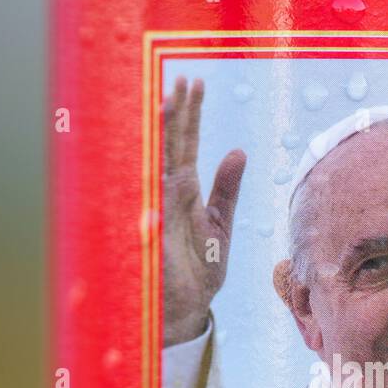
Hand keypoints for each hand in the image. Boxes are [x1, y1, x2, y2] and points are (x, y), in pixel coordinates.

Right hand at [158, 76, 246, 345]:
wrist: (188, 306)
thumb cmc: (200, 267)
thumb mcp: (221, 224)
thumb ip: (227, 188)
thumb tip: (238, 151)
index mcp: (185, 189)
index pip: (186, 142)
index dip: (190, 113)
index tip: (195, 81)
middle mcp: (168, 194)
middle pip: (169, 145)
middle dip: (175, 113)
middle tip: (182, 80)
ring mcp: (158, 211)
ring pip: (157, 163)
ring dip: (161, 136)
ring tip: (168, 103)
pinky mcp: (154, 234)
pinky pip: (150, 203)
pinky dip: (152, 180)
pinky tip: (160, 156)